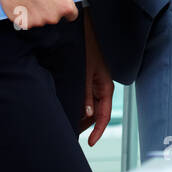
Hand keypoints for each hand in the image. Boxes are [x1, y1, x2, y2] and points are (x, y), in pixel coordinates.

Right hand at [0, 0, 107, 28]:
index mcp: (64, 7)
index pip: (71, 14)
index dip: (63, 2)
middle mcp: (51, 18)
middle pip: (55, 17)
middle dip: (50, 6)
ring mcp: (35, 22)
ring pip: (41, 20)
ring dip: (37, 10)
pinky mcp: (21, 23)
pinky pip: (26, 22)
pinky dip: (24, 13)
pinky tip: (22, 0)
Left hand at [79, 6, 113, 145]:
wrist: (84, 28)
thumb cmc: (85, 47)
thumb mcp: (84, 72)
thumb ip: (86, 94)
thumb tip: (88, 115)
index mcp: (105, 86)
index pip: (104, 115)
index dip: (98, 132)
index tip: (89, 143)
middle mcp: (102, 87)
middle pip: (96, 114)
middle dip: (85, 126)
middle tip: (70, 133)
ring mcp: (96, 82)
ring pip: (91, 107)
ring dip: (81, 115)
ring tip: (66, 121)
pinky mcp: (89, 78)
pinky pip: (86, 97)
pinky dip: (79, 104)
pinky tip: (67, 105)